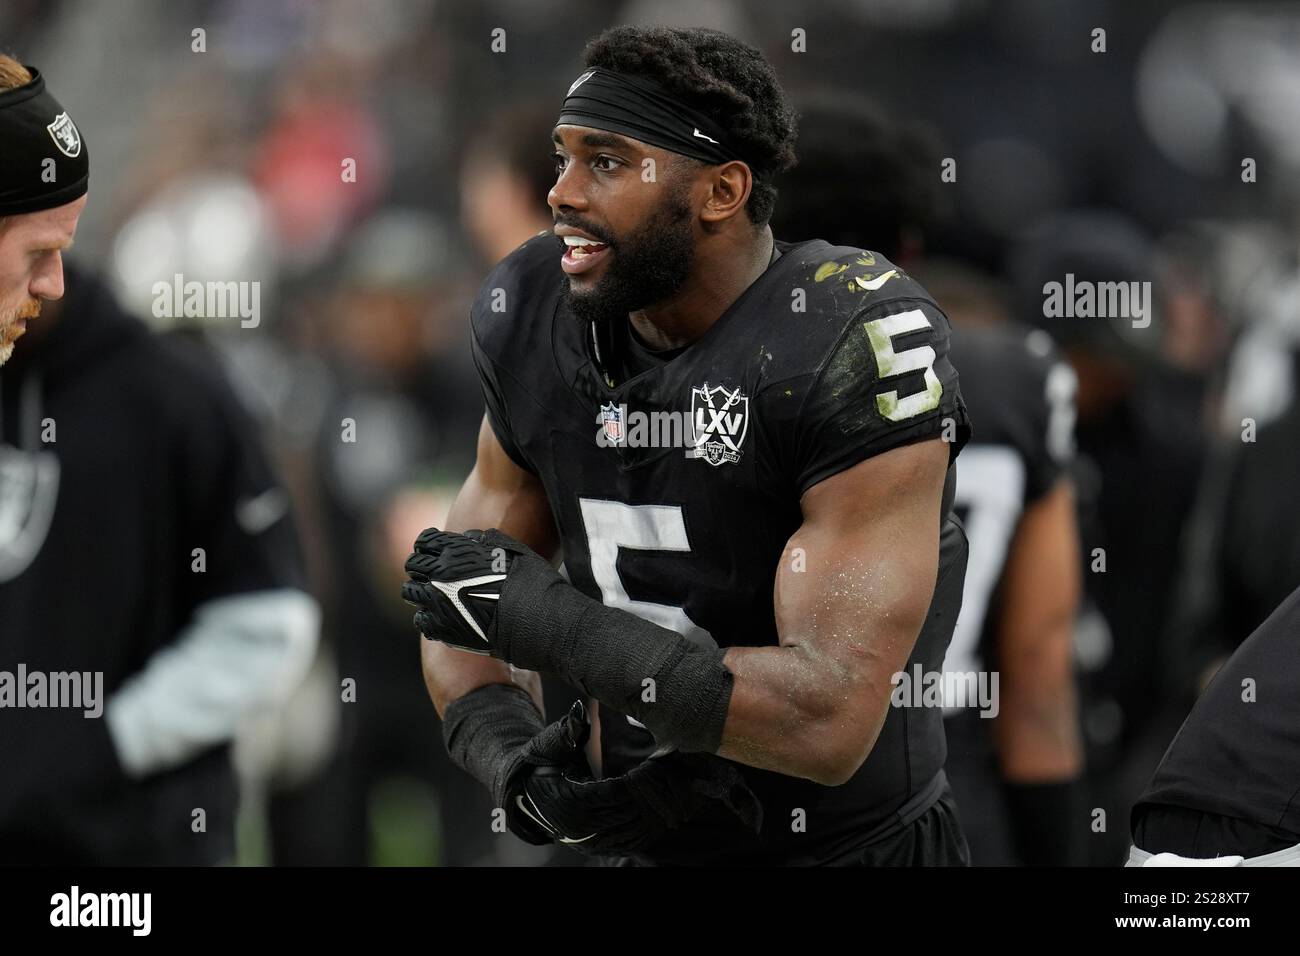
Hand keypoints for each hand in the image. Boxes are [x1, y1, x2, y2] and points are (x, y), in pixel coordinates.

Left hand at [401, 527, 538, 655]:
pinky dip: (427, 617)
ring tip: (433, 595)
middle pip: (413, 565)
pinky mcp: (440, 629)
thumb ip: (484, 540)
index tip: (431, 549)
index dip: (428, 544)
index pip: (425, 541)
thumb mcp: (510, 549)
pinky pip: (421, 620)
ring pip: (410, 592)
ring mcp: (437, 603)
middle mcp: (439, 574)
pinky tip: (441, 616)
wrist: (534, 620)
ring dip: (419, 590)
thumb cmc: (529, 581)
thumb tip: (468, 538)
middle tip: (430, 573)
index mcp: (455, 551)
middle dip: (421, 566)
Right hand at [503, 702, 763, 855]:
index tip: (654, 766)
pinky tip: (665, 809)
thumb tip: (579, 712)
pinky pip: (628, 840)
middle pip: (624, 814)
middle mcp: (577, 827)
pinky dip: (648, 827)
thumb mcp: (547, 742)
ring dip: (654, 813)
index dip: (633, 782)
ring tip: (676, 790)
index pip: (607, 794)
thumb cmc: (538, 761)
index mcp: (564, 800)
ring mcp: (587, 839)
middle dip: (650, 796)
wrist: (524, 792)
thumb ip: (565, 730)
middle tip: (674, 775)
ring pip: (629, 832)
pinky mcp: (597, 843)